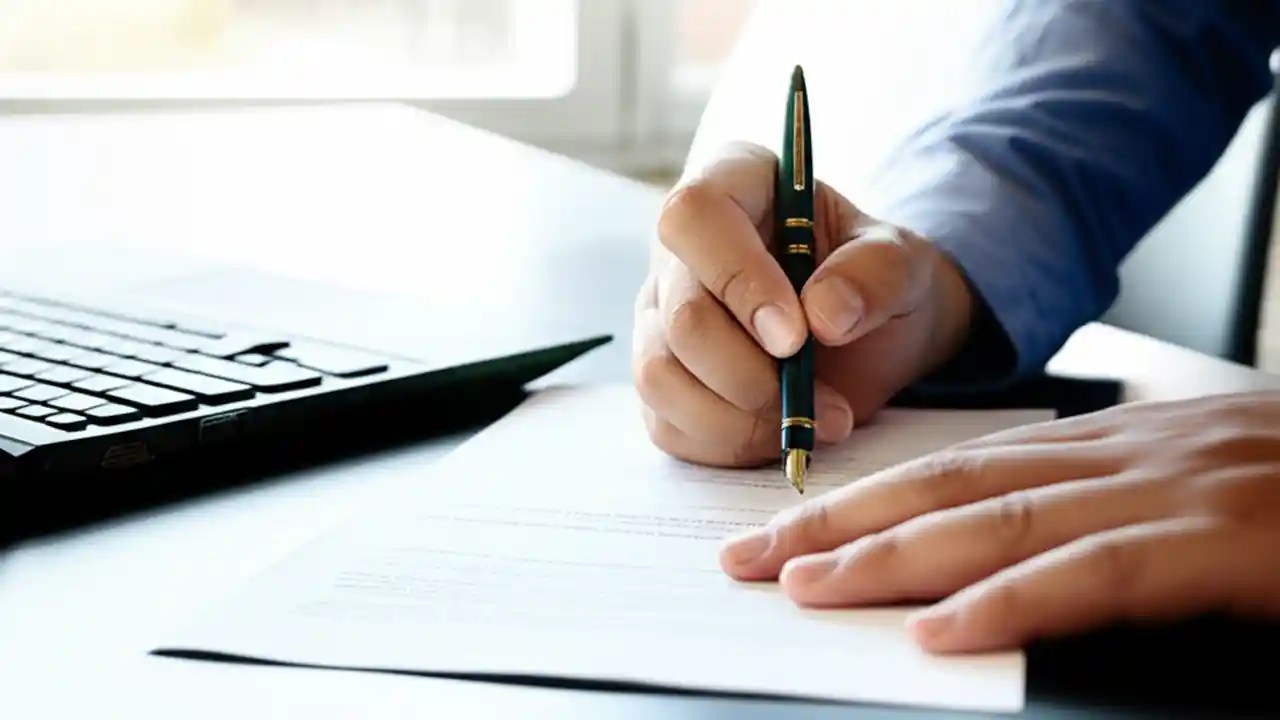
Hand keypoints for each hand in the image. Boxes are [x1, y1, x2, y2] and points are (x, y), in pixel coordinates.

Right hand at [632, 142, 973, 466]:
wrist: (875, 334)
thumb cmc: (878, 281)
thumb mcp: (904, 264)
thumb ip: (876, 274)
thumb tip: (824, 314)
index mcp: (731, 186)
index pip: (694, 217)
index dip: (737, 279)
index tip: (794, 337)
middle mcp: (680, 252)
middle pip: (679, 315)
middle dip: (752, 375)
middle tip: (820, 397)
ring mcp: (660, 319)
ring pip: (659, 376)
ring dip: (741, 417)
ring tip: (813, 418)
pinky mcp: (664, 381)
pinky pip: (667, 424)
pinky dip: (730, 444)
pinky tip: (781, 431)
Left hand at [719, 392, 1279, 652]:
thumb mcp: (1185, 486)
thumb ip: (1096, 508)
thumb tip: (999, 549)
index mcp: (1106, 442)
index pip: (953, 464)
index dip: (859, 496)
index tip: (783, 528)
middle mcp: (1118, 455)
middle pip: (946, 485)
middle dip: (838, 524)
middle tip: (748, 558)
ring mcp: (1166, 492)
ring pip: (996, 521)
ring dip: (890, 558)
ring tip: (804, 588)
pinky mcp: (1216, 543)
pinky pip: (1092, 575)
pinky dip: (1009, 603)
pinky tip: (941, 633)